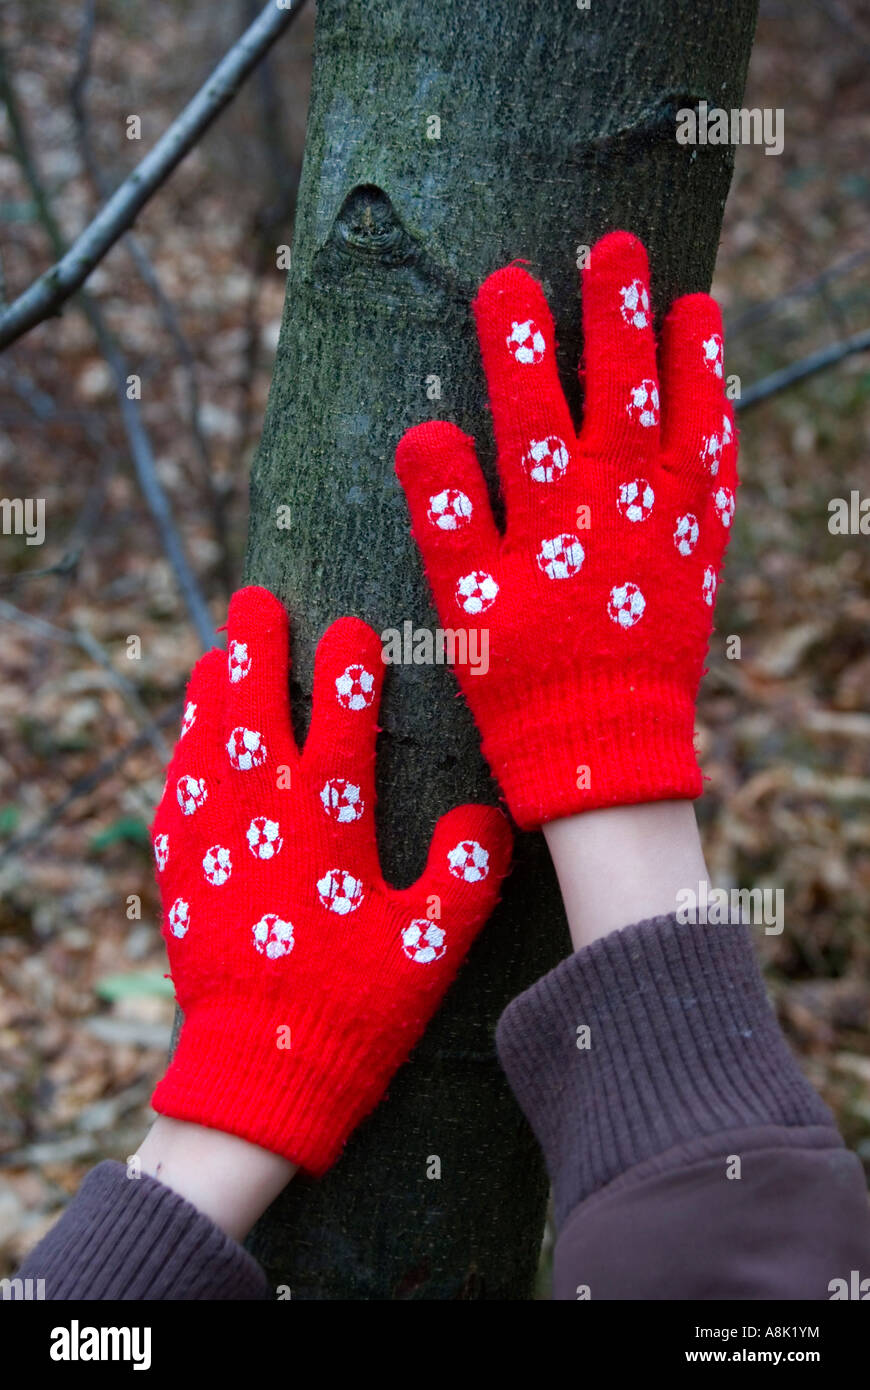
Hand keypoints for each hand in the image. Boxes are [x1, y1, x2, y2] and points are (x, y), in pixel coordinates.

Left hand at [150, 586, 511, 1173]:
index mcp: (327, 821)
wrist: (264, 1072)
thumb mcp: (431, 944)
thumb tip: (492, 814)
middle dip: (256, 648)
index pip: (342, 719)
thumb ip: (466, 872)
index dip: (351, 666)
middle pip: (254, 708)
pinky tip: (188, 748)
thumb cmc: (356, 1006)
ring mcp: (215, 842)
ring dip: (211, 694)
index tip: (353, 625)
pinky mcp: (184, 876)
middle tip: (256, 601)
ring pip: (206, 744)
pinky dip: (183, 760)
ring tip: (213, 654)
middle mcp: (262, 815)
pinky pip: (176, 798)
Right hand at [396, 231, 737, 828]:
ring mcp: (669, 523)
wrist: (605, 747)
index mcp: (551, 512)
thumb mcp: (464, 606)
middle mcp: (618, 503)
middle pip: (620, 388)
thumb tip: (422, 431)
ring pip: (685, 419)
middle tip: (617, 248)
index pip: (529, 404)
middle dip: (615, 314)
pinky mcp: (702, 551)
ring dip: (688, 356)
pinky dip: (723, 427)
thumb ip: (444, 516)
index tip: (508, 280)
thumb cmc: (521, 679)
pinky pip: (721, 475)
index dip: (517, 339)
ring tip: (692, 299)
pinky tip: (721, 393)